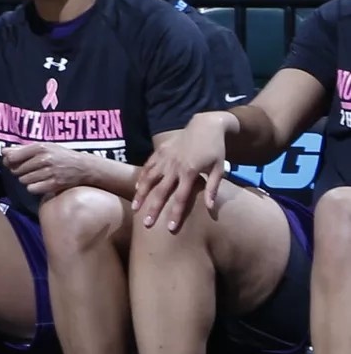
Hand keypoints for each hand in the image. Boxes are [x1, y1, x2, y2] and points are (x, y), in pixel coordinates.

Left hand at [0, 142, 102, 199]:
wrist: (84, 167)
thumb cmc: (60, 155)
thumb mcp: (44, 147)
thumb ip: (22, 149)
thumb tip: (3, 151)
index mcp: (40, 147)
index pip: (13, 156)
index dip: (9, 161)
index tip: (12, 163)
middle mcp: (44, 158)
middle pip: (17, 170)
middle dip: (19, 171)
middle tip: (29, 170)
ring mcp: (50, 172)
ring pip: (23, 180)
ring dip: (27, 180)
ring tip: (36, 175)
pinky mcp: (55, 184)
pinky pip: (32, 189)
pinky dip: (33, 188)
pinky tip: (40, 183)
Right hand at [136, 114, 230, 230]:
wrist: (205, 125)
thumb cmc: (215, 149)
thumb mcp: (219, 169)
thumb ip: (213, 188)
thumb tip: (210, 208)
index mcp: (190, 172)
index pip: (181, 198)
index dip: (175, 214)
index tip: (169, 228)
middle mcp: (174, 166)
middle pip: (161, 191)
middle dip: (153, 208)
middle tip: (146, 223)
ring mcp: (164, 158)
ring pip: (149, 178)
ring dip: (141, 194)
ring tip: (135, 207)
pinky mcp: (159, 151)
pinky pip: (147, 166)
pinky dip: (141, 177)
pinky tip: (137, 188)